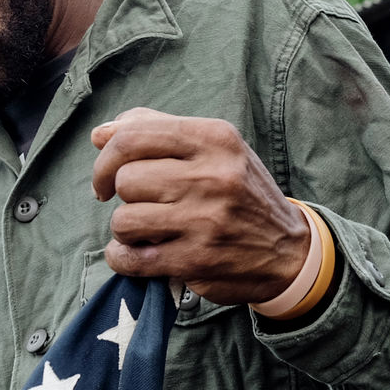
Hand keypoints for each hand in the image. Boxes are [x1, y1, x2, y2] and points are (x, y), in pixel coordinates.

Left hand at [91, 108, 308, 305]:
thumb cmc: (239, 192)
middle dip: (122, 196)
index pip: (132, 136)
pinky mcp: (195, 260)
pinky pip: (129, 257)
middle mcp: (212, 176)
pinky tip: (138, 254)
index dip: (106, 157)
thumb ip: (157, 130)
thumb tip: (100, 133)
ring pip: (124, 219)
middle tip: (139, 204)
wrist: (289, 251)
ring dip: (126, 229)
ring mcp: (204, 220)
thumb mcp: (215, 148)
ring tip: (148, 229)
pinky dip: (123, 258)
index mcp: (215, 138)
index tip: (107, 174)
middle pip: (125, 179)